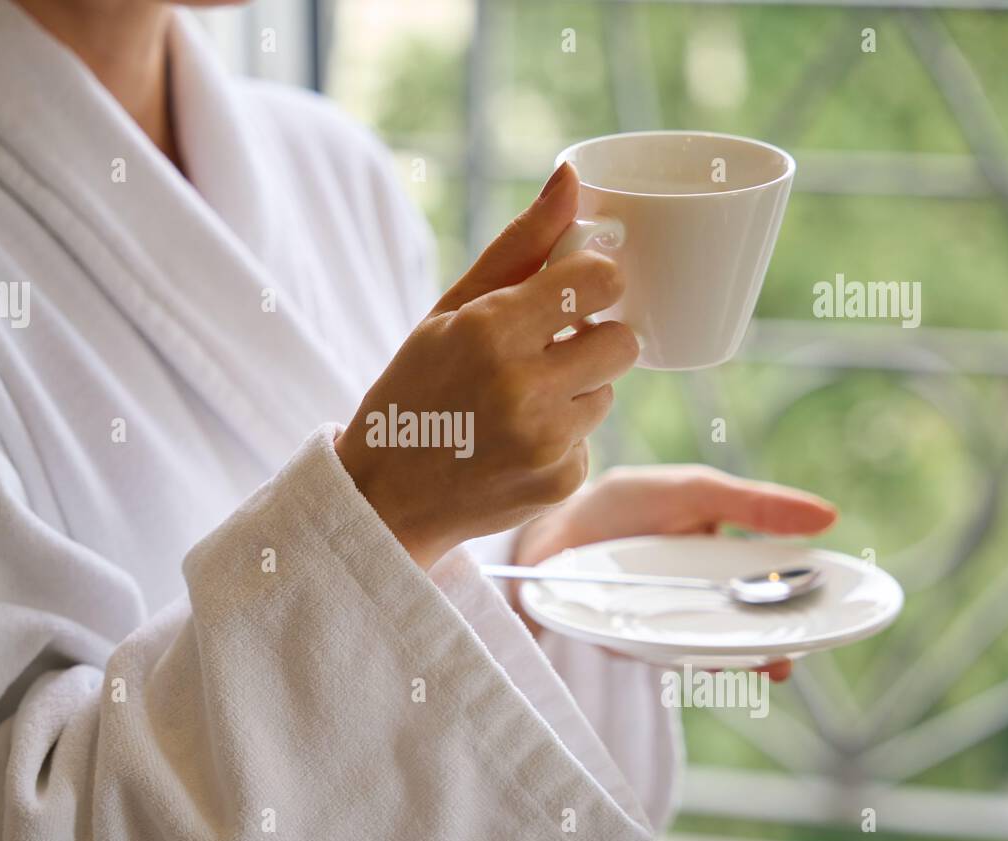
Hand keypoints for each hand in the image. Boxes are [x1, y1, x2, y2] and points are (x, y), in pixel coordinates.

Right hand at [336, 162, 638, 568]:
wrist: (385, 497)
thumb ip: (518, 247)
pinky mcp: (560, 482)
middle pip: (622, 342)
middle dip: (594, 340)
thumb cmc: (415, 391)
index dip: (594, 283)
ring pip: (608, 393)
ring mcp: (545, 441)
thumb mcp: (449, 312)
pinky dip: (560, 440)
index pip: (600, 282)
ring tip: (518, 405)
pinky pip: (589, 441)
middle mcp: (523, 386)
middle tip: (548, 352)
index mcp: (491, 330)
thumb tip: (572, 176)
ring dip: (576, 392)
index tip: (574, 292)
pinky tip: (514, 446)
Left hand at [513, 464, 839, 678]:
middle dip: (778, 645)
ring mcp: (671, 624)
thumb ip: (755, 503)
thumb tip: (829, 515)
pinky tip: (712, 661)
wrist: (550, 534)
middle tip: (795, 655)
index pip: (778, 587)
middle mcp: (703, 598)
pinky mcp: (637, 645)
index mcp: (724, 561)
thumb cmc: (624, 504)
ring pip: (717, 650)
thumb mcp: (694, 491)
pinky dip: (692, 663)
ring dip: (742, 661)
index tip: (843, 615)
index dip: (812, 604)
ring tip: (766, 664)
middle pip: (751, 629)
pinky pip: (672, 660)